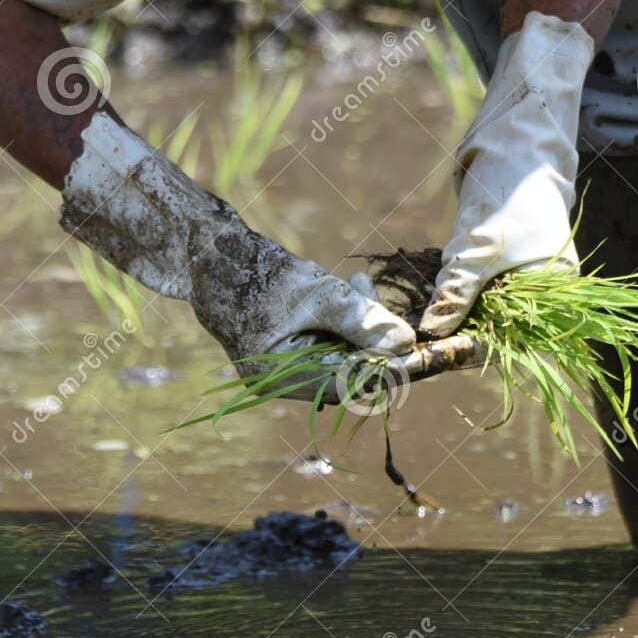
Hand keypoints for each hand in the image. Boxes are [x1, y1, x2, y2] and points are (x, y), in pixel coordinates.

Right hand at [60, 111, 413, 399]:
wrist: (208, 253)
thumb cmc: (256, 271)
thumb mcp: (314, 291)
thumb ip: (359, 320)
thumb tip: (406, 345)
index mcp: (280, 378)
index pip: (351, 384)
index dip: (393, 368)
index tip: (429, 352)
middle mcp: (281, 383)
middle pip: (350, 374)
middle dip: (378, 343)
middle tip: (406, 320)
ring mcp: (282, 369)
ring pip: (343, 355)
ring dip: (363, 325)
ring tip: (364, 286)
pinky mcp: (287, 351)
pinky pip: (328, 342)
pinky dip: (345, 319)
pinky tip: (354, 288)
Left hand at [420, 12, 593, 336]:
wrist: (513, 140)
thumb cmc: (508, 187)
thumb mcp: (479, 244)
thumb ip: (457, 290)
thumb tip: (432, 333)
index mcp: (556, 293)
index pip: (511, 338)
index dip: (468, 350)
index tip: (427, 360)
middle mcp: (540, 293)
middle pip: (493, 331)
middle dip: (451, 341)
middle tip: (406, 356)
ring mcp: (517, 280)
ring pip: (477, 315)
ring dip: (444, 325)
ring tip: (405, 339)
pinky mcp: (494, 268)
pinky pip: (468, 294)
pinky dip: (445, 302)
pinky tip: (415, 314)